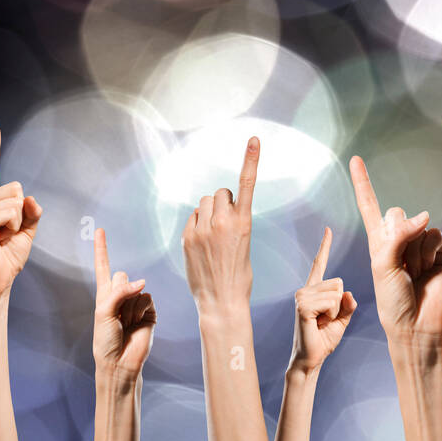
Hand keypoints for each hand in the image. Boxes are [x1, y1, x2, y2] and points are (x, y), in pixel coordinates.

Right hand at [0, 123, 42, 301]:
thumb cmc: (10, 255)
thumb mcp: (28, 230)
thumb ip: (32, 212)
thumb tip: (29, 198)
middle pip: (17, 187)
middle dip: (22, 211)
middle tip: (8, 231)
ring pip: (16, 200)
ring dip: (18, 222)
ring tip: (3, 236)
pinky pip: (12, 212)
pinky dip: (14, 227)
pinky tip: (0, 238)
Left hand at [91, 227, 156, 378]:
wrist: (120, 362)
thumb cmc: (105, 340)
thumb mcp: (103, 312)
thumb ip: (120, 292)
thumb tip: (143, 282)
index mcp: (105, 294)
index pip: (103, 267)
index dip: (102, 249)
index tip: (100, 230)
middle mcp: (120, 295)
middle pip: (122, 275)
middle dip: (119, 291)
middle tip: (117, 314)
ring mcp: (136, 302)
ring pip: (136, 288)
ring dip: (129, 307)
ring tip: (126, 323)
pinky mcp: (150, 310)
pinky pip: (147, 298)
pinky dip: (140, 310)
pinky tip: (137, 323)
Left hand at [183, 137, 258, 315]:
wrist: (221, 301)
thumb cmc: (238, 275)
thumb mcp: (243, 244)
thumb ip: (232, 222)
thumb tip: (215, 209)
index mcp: (243, 223)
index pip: (246, 185)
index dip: (251, 160)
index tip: (254, 138)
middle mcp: (222, 222)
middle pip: (219, 193)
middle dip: (223, 202)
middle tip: (226, 222)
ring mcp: (201, 230)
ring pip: (204, 203)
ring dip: (209, 212)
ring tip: (214, 234)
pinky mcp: (187, 238)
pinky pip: (192, 217)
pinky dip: (197, 223)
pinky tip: (202, 242)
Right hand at [290, 227, 357, 372]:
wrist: (311, 359)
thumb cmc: (324, 339)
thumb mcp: (342, 319)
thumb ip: (348, 304)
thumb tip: (348, 293)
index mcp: (314, 290)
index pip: (320, 264)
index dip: (324, 246)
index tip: (328, 229)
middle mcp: (305, 289)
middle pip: (339, 283)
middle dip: (340, 304)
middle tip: (325, 320)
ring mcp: (301, 296)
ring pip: (337, 293)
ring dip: (335, 312)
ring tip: (321, 323)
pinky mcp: (302, 305)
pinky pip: (331, 303)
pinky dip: (331, 316)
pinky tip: (318, 324)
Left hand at [349, 155, 441, 340]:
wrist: (418, 324)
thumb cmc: (393, 301)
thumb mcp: (383, 266)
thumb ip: (398, 235)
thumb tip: (426, 215)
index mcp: (379, 242)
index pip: (369, 207)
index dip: (363, 183)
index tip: (354, 160)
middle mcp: (400, 239)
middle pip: (396, 212)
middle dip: (396, 234)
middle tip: (399, 264)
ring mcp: (421, 244)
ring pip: (417, 225)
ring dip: (414, 252)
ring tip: (414, 274)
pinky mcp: (441, 250)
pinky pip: (435, 235)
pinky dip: (429, 252)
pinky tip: (428, 270)